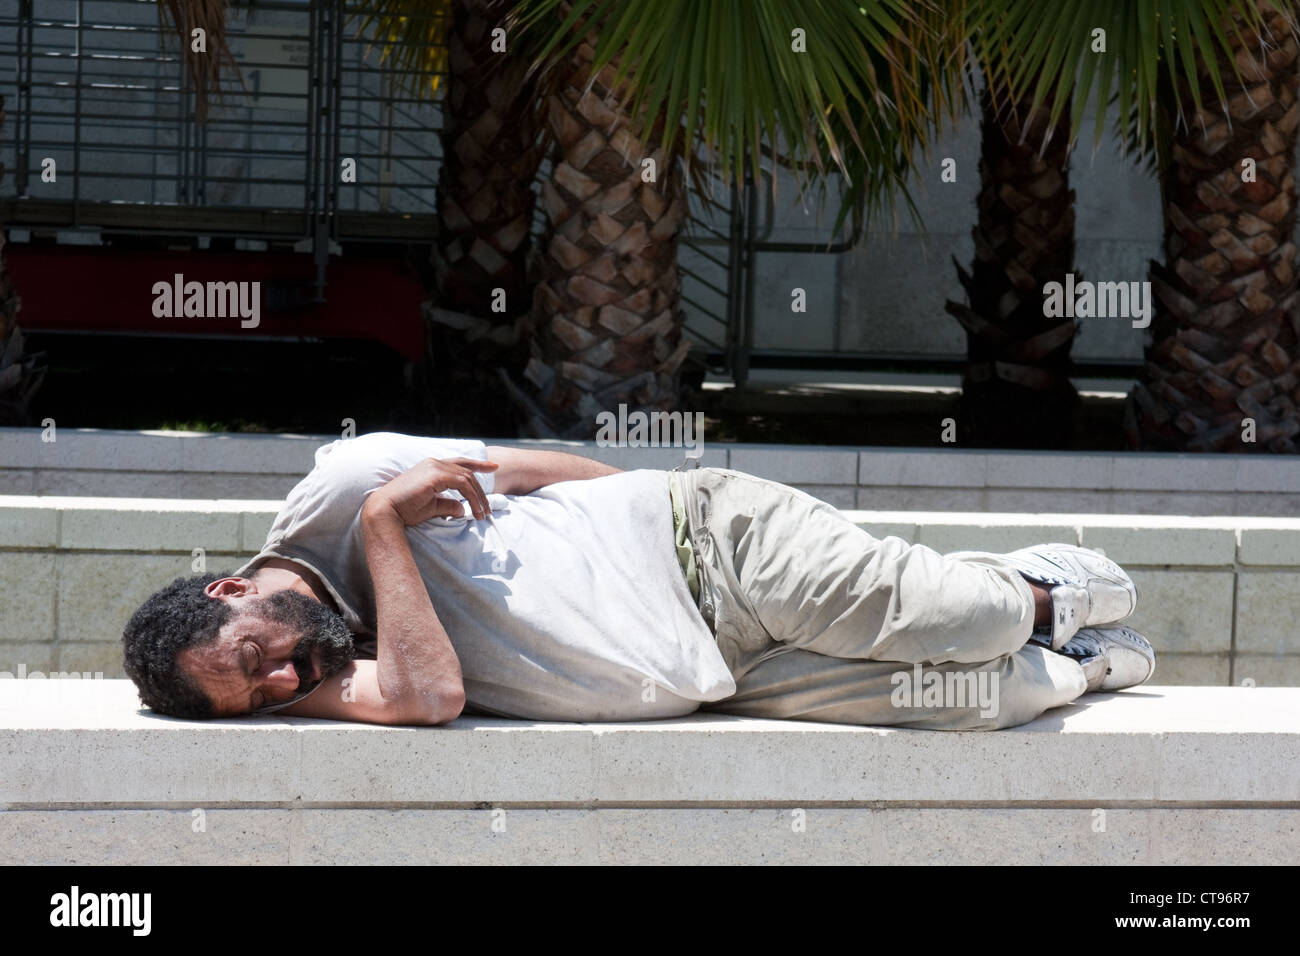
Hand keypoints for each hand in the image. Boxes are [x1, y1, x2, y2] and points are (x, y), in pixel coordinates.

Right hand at [365, 457, 498, 525]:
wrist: (385, 511)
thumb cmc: (404, 510)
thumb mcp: (432, 506)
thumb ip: (448, 505)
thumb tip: (463, 511)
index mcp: (431, 467)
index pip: (460, 463)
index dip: (478, 464)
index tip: (493, 467)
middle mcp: (434, 463)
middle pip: (467, 472)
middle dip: (481, 490)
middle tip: (489, 509)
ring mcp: (434, 467)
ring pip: (467, 478)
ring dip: (478, 497)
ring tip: (484, 514)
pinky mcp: (435, 475)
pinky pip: (463, 484)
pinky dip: (472, 497)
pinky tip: (475, 511)